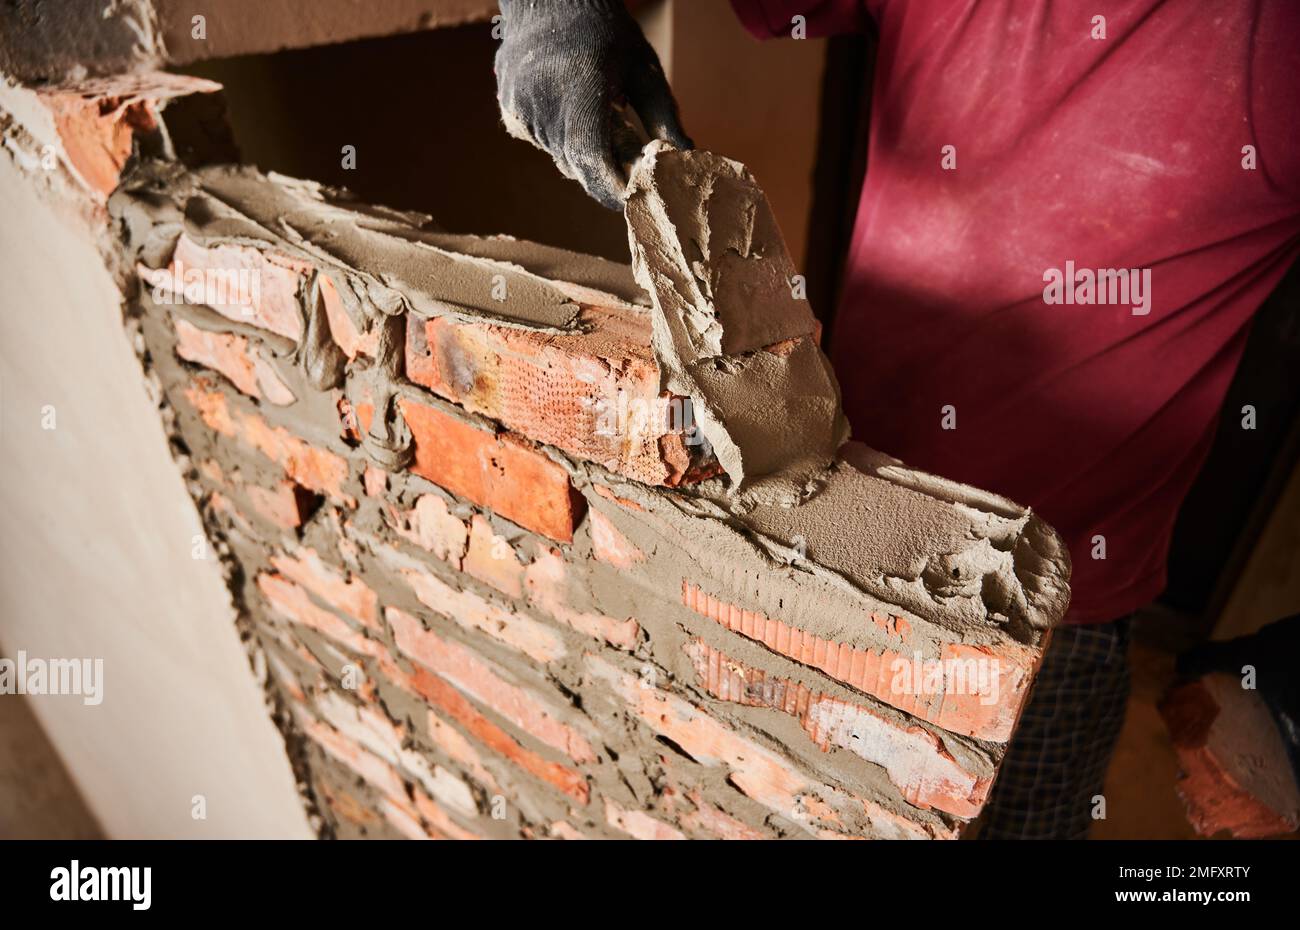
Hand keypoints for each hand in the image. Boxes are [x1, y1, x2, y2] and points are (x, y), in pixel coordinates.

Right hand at [494, 0, 691, 209]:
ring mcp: (521, 106)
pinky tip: (572, 108)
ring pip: (561, 158)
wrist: (550, 1)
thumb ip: (663, 118)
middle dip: (606, 174)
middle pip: (578, 164)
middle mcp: (543, 99)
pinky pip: (544, 144)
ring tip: (600, 119)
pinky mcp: (510, 111)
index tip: (634, 198)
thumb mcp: (643, 69)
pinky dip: (564, 140)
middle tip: (630, 162)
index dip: (612, 184)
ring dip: (585, 155)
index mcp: (579, 84)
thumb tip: (684, 161)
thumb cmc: (607, 33)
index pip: (590, 153)